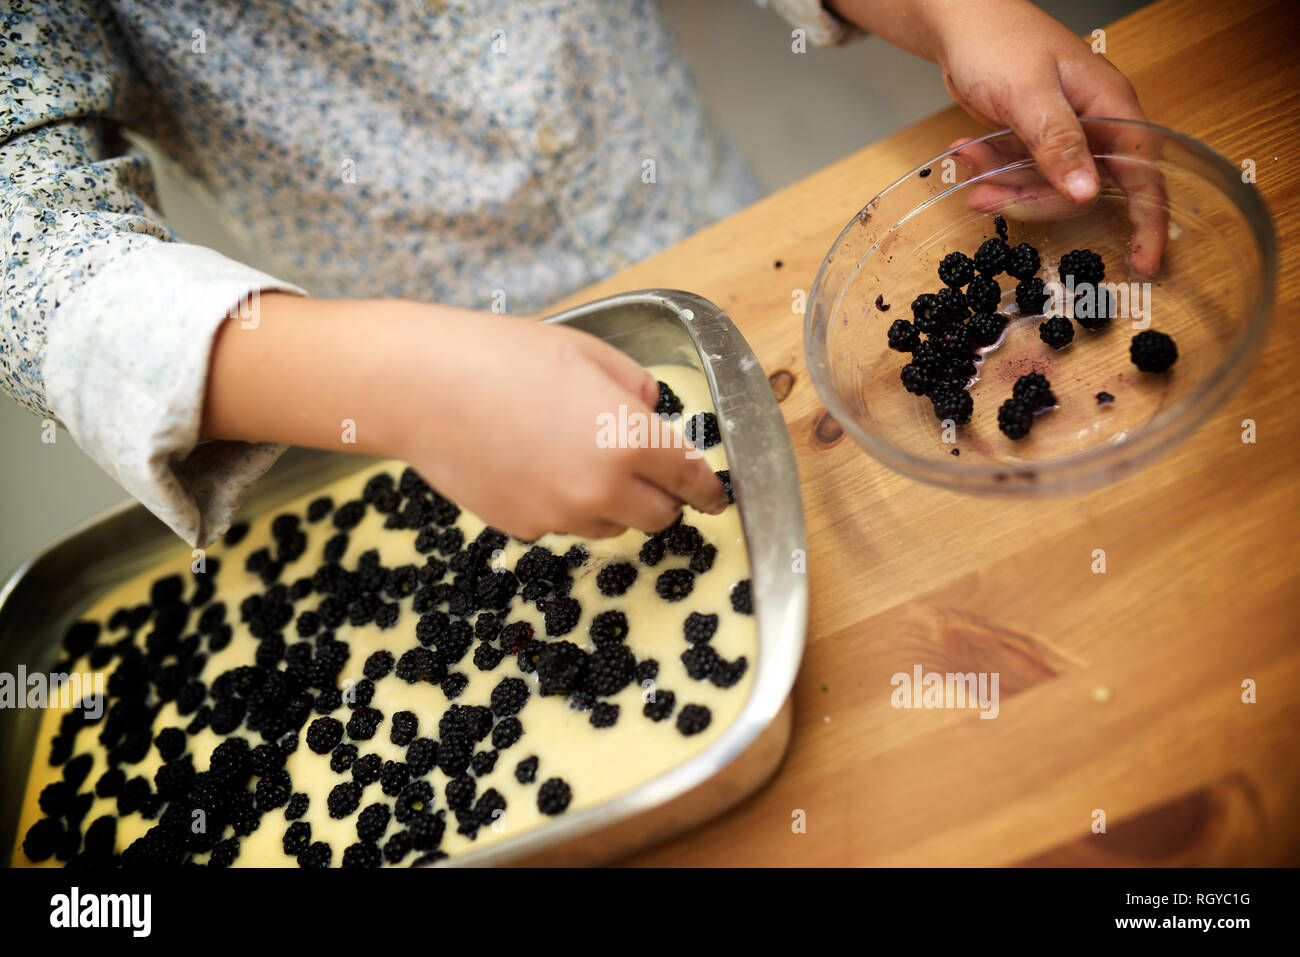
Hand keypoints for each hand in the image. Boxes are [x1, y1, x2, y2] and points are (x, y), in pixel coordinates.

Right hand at [384, 303, 728, 538]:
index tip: (717, 497)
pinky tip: (533, 463)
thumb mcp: (586, 352)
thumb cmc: (501, 355)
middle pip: (659, 518)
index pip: (692, 479)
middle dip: (661, 496)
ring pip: (612, 525)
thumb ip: (635, 387)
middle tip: (643, 466)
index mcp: (630, 441)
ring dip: (612, 501)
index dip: (710, 491)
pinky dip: (564, 504)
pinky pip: (563, 524)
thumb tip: (651, 412)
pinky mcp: (523, 529)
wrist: (419, 388)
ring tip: (573, 452)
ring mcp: (560, 516)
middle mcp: (602, 489)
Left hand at [828, 0, 1166, 275]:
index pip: (1144, 172)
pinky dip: (994, 169)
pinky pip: (1022, 172)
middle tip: (988, 197)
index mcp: (1109, 106)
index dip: (1148, 220)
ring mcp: (1064, 133)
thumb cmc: (998, 41)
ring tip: (969, 162)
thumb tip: (1086, 192)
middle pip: (1081, 190)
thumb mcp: (1028, 95)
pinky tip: (968, 151)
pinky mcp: (1035, 140)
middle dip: (1033, 199)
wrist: (961, 21)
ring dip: (1005, 184)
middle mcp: (1094, 123)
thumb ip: (1057, 143)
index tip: (1145, 263)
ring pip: (1046, 186)